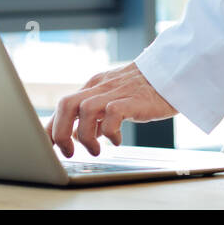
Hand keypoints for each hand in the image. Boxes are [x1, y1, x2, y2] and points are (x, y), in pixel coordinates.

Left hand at [45, 63, 176, 156]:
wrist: (173, 73)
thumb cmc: (144, 90)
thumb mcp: (113, 98)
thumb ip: (95, 113)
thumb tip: (76, 135)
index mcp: (93, 86)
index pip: (63, 105)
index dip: (51, 128)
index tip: (50, 147)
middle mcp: (99, 87)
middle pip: (65, 105)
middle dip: (60, 133)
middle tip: (68, 152)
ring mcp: (115, 92)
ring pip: (84, 110)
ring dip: (84, 136)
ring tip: (95, 150)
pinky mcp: (131, 99)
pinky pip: (111, 115)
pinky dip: (109, 132)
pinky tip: (117, 140)